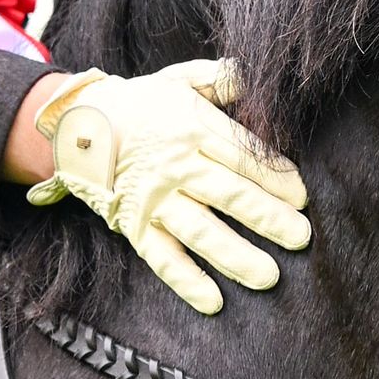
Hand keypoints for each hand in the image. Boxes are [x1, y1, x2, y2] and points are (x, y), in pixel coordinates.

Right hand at [19, 59, 310, 314]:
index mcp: (193, 128)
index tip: (302, 198)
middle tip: (301, 238)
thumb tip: (253, 78)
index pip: (243, 156)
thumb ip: (220, 78)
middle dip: (269, 218)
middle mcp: (177, 165)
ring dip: (236, 256)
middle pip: (230, 195)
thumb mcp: (178, 79)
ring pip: (201, 231)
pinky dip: (186, 281)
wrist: (76, 123)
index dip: (276, 177)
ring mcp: (156, 199)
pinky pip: (162, 257)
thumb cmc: (138, 103)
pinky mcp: (135, 225)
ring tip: (269, 276)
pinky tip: (213, 301)